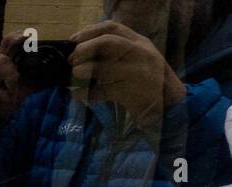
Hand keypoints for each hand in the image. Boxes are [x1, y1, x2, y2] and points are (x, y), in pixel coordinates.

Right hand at [0, 32, 24, 129]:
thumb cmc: (2, 100)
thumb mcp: (22, 89)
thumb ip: (31, 79)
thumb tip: (47, 73)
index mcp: (2, 59)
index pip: (7, 42)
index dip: (16, 37)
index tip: (26, 37)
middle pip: (1, 58)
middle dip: (13, 71)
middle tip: (18, 83)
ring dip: (7, 82)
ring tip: (12, 93)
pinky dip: (0, 95)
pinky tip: (6, 99)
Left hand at [69, 21, 185, 125]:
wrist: (169, 104)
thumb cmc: (146, 81)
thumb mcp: (135, 60)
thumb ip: (115, 53)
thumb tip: (80, 51)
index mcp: (139, 42)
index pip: (112, 28)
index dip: (89, 32)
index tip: (73, 40)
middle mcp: (139, 53)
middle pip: (107, 42)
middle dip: (84, 49)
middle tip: (71, 59)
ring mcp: (136, 72)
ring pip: (104, 67)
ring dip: (84, 70)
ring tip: (74, 74)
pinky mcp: (131, 92)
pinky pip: (103, 91)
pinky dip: (86, 93)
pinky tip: (77, 93)